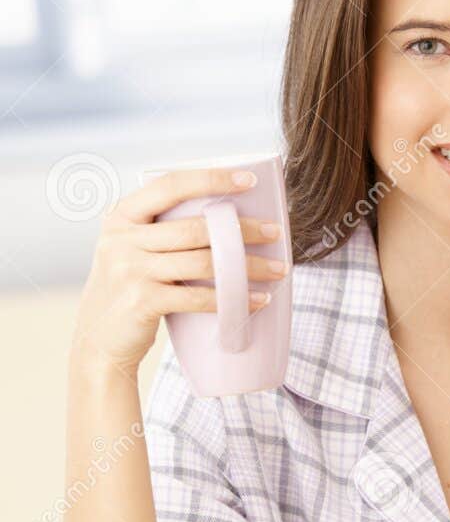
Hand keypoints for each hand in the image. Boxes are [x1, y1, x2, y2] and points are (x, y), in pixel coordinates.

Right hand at [72, 167, 286, 375]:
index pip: (171, 185)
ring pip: (203, 262)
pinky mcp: (142, 301)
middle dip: (242, 229)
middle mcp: (121, 238)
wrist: (98, 343)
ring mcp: (129, 270)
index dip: (212, 178)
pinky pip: (198, 296)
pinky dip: (233, 299)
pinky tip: (257, 300)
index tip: (249, 180)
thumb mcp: (132, 250)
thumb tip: (228, 217)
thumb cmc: (128, 291)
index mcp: (121, 216)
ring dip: (247, 266)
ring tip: (278, 269)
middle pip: (195, 227)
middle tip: (277, 232)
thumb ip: (161, 231)